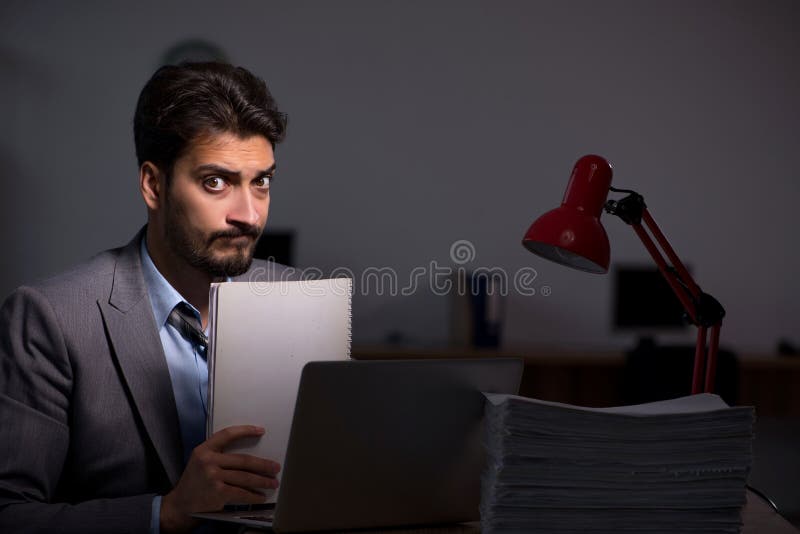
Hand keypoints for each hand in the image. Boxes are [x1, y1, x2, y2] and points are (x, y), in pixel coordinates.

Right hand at [160, 425, 280, 533]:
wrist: (181, 503)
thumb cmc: (195, 480)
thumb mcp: (200, 460)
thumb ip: (218, 453)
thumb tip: (249, 454)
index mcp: (204, 449)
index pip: (227, 434)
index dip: (245, 431)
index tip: (261, 431)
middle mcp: (208, 461)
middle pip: (243, 460)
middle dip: (263, 465)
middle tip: (275, 467)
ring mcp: (213, 477)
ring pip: (245, 477)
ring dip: (262, 481)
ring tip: (272, 483)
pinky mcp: (217, 492)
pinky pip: (241, 493)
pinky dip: (253, 496)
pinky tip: (260, 496)